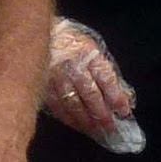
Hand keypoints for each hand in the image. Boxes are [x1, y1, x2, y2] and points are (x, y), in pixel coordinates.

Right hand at [43, 18, 131, 136]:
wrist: (37, 30)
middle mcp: (73, 65)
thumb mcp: (91, 47)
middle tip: (110, 127)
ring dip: (86, 120)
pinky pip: (58, 105)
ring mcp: (56, 76)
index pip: (106, 78)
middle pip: (90, 94)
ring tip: (96, 130)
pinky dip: (69, 118)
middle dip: (102, 114)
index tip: (123, 111)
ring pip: (74, 103)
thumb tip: (121, 94)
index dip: (116, 97)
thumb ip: (104, 69)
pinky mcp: (43, 84)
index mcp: (88, 53)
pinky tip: (77, 124)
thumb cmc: (69, 40)